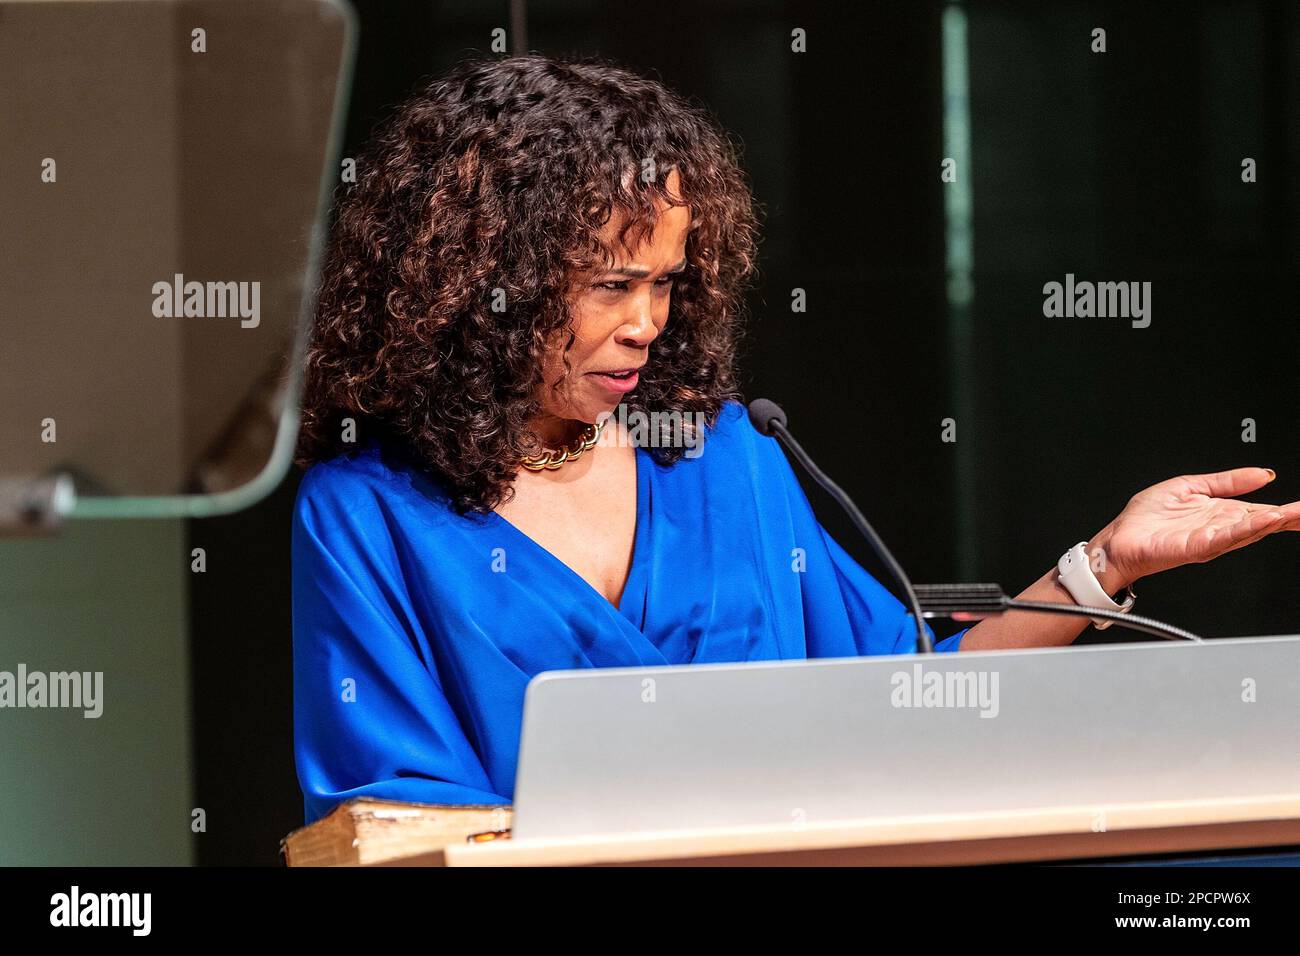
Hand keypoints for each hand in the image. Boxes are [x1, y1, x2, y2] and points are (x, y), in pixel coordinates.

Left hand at [1089, 468, 1299, 588]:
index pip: (1265, 511)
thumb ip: (1228, 481)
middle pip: (1265, 522)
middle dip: (1291, 517)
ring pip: (1251, 529)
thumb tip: (1264, 474)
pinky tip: (1265, 519)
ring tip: (1296, 513)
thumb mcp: (1192, 486)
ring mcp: (1211, 539)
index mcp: (1222, 514)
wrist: (1119, 538)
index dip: (1290, 510)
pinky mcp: (1195, 547)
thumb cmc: (1147, 518)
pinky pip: (1226, 537)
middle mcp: (1221, 528)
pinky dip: (1247, 528)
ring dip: (1277, 521)